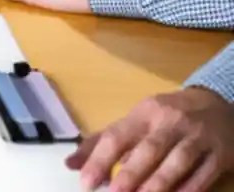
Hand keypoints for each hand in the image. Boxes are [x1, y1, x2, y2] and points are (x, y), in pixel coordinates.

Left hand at [66, 87, 233, 191]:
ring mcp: (198, 137)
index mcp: (144, 113)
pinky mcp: (220, 153)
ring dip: (159, 184)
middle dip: (131, 174)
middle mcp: (171, 122)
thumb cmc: (166, 117)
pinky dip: (189, 189)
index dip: (100, 159)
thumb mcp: (135, 121)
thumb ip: (102, 142)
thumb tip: (69, 164)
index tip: (86, 182)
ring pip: (178, 162)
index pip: (118, 136)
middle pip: (149, 149)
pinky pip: (203, 174)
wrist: (218, 104)